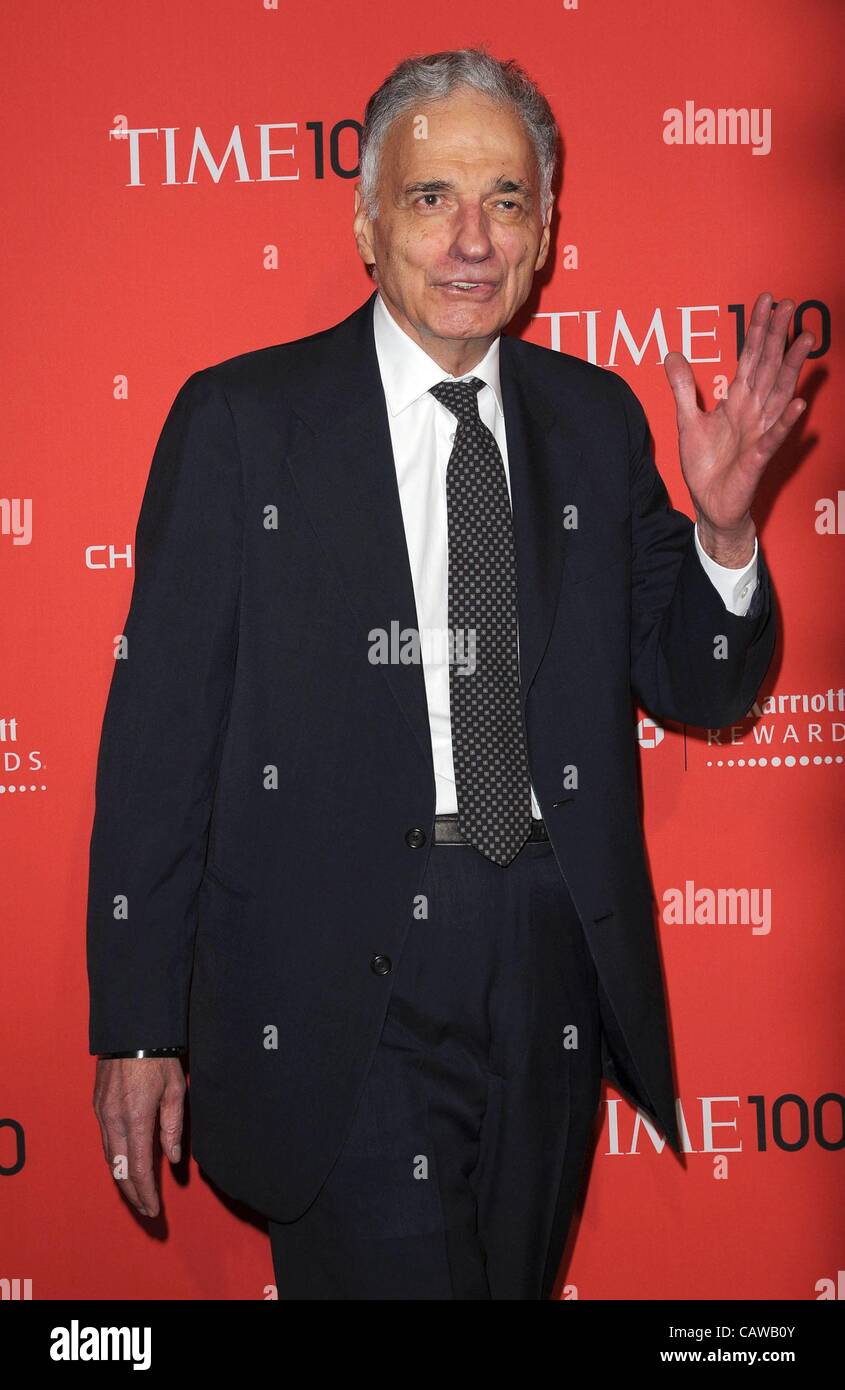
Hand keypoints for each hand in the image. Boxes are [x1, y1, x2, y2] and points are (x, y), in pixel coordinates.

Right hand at [93, 1057, 184, 1218]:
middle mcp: (114, 1121)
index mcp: (136, 1119)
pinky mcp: (97, 1106)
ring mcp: (102, 1114)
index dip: (146, 1193)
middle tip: (146, 1209)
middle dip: (133, 1194)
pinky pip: (105, 1141)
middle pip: (120, 1170)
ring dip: (122, 1179)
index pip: (140, 1168)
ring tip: (137, 1194)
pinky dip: (115, 1159)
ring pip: (109, 1158)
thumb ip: (173, 1126)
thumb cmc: (158, 1058)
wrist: (131, 1030)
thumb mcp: (175, 1090)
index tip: (154, 1209)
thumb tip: (173, 1157)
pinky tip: (125, 1164)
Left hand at [662, 292, 814, 565]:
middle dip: (778, 336)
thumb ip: (682, 388)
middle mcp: (754, 411)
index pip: (751, 357)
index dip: (758, 329)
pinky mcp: (757, 458)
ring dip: (793, 368)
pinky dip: (785, 423)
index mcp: (738, 401)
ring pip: (779, 394)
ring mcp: (759, 433)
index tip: (768, 300)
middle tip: (790, 304)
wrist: (710, 505)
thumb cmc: (706, 465)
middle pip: (769, 367)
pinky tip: (798, 405)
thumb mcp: (687, 421)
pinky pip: (773, 438)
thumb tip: (672, 353)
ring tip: (805, 340)